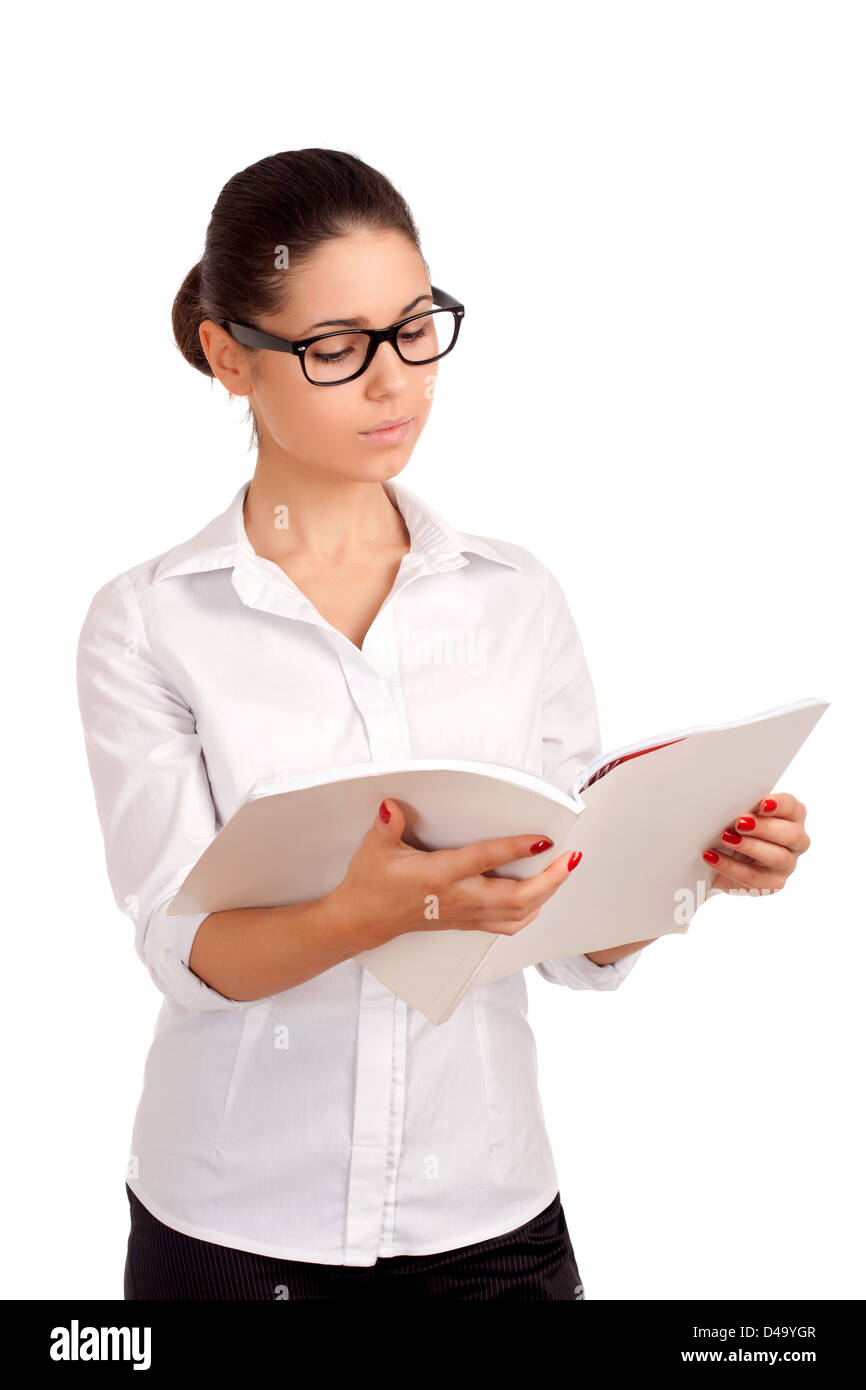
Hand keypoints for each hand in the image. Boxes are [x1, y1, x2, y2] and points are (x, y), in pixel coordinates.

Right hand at [326, 797, 582, 950]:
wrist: (364, 920)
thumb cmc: (371, 882)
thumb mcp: (375, 849)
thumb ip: (386, 825)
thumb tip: (392, 805)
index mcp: (439, 876)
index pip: (485, 861)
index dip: (516, 850)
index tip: (544, 839)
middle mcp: (459, 898)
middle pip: (516, 898)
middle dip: (550, 880)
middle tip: (572, 858)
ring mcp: (465, 914)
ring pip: (517, 915)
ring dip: (546, 895)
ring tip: (564, 872)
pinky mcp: (466, 922)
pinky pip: (508, 925)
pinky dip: (531, 912)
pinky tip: (541, 898)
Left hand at [701, 792, 810, 895]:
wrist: (721, 857)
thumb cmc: (735, 827)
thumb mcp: (739, 813)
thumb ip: (743, 805)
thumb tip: (730, 799)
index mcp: (792, 817)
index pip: (793, 808)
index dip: (780, 805)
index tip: (762, 804)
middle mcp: (796, 841)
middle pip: (791, 835)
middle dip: (764, 827)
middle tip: (740, 823)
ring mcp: (788, 864)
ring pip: (777, 857)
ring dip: (750, 847)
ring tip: (726, 838)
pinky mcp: (773, 883)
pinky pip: (755, 878)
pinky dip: (731, 867)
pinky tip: (713, 857)